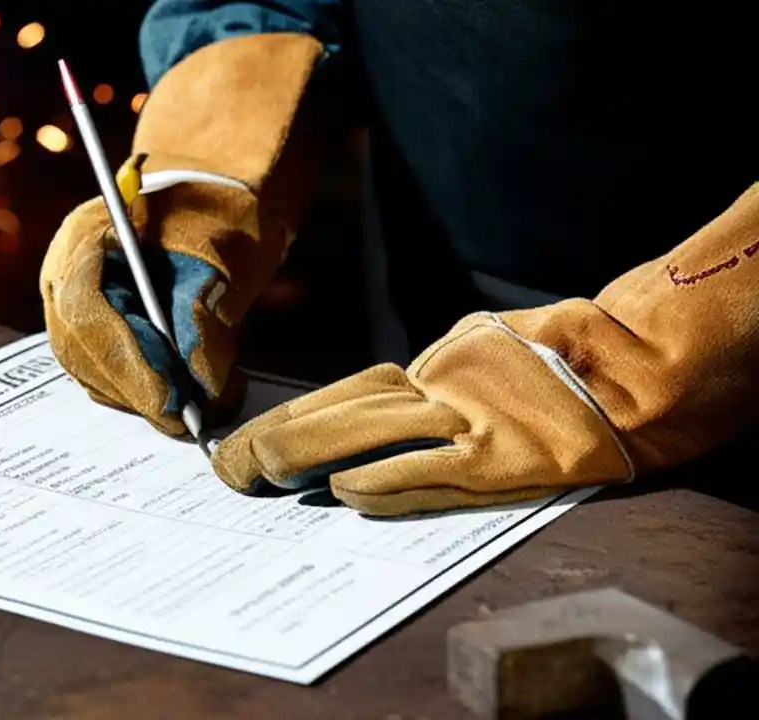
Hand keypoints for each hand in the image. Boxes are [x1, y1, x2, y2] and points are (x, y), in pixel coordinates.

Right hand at [40, 178, 277, 435]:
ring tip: (202, 407)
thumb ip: (206, 314)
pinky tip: (189, 394)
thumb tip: (201, 385)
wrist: (216, 195)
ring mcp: (74, 305)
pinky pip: (108, 375)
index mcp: (86, 238)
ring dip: (144, 398)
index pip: (86, 310)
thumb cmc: (218, 209)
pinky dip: (147, 392)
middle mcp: (66, 276)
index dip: (125, 362)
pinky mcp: (95, 331)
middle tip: (191, 419)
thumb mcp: (222, 252)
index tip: (169, 401)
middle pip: (81, 350)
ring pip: (93, 372)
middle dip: (137, 391)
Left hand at [212, 182, 758, 515]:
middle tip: (228, 469)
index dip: (288, 419)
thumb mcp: (476, 354)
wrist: (631, 370)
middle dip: (275, 438)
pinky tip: (343, 496)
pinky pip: (433, 471)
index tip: (241, 444)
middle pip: (341, 409)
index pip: (342, 393)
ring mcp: (471, 422)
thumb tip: (371, 411)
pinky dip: (386, 483)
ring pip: (371, 433)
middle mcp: (440, 388)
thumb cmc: (551, 365)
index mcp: (432, 367)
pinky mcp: (506, 458)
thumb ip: (426, 381)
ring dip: (306, 455)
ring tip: (257, 478)